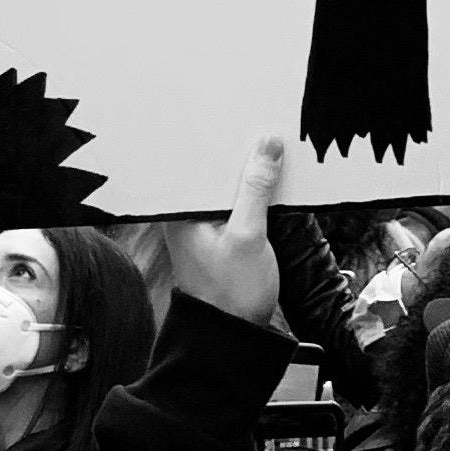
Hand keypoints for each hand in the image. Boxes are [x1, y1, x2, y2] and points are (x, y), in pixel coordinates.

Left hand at [164, 136, 283, 324]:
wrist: (234, 338)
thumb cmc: (231, 294)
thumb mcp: (248, 236)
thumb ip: (256, 188)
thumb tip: (267, 144)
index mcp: (178, 211)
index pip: (194, 161)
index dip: (216, 136)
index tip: (237, 112)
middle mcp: (185, 214)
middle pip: (211, 170)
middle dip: (235, 150)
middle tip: (261, 119)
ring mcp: (202, 225)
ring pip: (226, 185)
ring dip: (247, 170)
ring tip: (271, 142)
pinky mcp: (220, 234)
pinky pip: (235, 202)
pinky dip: (251, 191)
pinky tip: (271, 177)